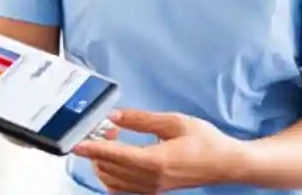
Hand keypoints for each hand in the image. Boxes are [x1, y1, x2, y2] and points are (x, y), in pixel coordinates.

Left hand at [72, 110, 246, 193]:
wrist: (225, 164)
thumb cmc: (205, 141)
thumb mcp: (174, 122)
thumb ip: (141, 119)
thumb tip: (115, 115)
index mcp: (156, 161)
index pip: (115, 156)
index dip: (93, 149)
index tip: (76, 143)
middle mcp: (150, 180)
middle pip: (109, 169)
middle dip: (98, 149)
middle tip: (105, 127)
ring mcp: (150, 189)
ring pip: (111, 181)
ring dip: (103, 161)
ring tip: (113, 139)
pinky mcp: (152, 191)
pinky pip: (121, 189)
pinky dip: (111, 176)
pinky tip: (116, 159)